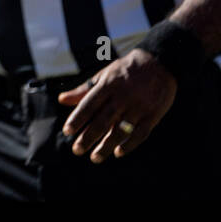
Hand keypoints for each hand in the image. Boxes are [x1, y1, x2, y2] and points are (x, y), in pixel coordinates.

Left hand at [57, 49, 177, 161]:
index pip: (89, 104)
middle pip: (103, 120)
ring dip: (106, 146)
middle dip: (88, 137)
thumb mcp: (103, 75)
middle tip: (77, 150)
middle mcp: (123, 96)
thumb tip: (61, 100)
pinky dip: (129, 145)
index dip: (77, 119)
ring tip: (94, 158)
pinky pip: (140, 134)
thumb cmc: (125, 71)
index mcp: (108, 85)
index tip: (67, 131)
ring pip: (121, 130)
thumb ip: (83, 90)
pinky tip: (118, 153)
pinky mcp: (153, 115)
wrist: (158, 64)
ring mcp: (139, 107)